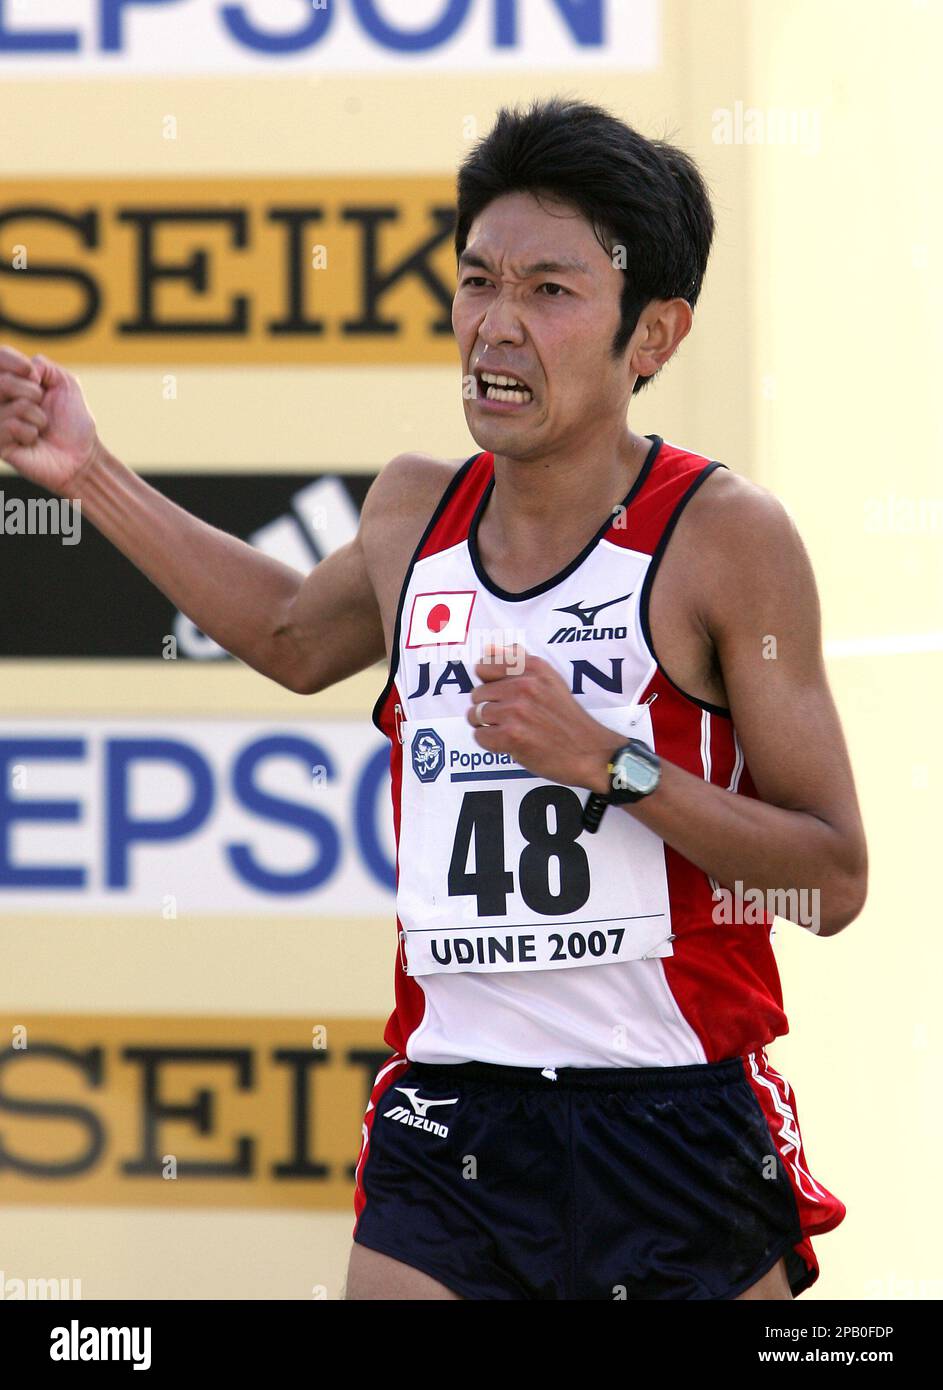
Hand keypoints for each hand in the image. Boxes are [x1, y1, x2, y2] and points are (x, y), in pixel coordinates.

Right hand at [0, 346, 99, 494]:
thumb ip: (44, 366)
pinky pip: (10, 426)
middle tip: (42, 405)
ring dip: (37, 416)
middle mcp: (0, 402)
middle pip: (2, 382)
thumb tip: (25, 371)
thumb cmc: (73, 421)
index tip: (34, 375)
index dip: (12, 361)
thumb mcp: (66, 383)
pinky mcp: (0, 445)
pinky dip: (30, 432)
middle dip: (31, 392)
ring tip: (42, 427)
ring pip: (13, 406)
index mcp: (12, 383)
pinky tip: (33, 440)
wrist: (82, 455)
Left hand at [466, 643, 623, 788]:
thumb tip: (489, 649)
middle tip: (508, 718)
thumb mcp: (550, 680)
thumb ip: (519, 663)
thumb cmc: (567, 718)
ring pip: (475, 715)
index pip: (484, 666)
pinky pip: (480, 736)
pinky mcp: (511, 735)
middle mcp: (524, 685)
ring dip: (487, 726)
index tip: (499, 694)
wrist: (589, 752)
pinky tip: (509, 743)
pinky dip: (491, 743)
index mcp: (533, 667)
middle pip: (477, 693)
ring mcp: (516, 710)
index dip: (487, 684)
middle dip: (487, 707)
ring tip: (508, 730)